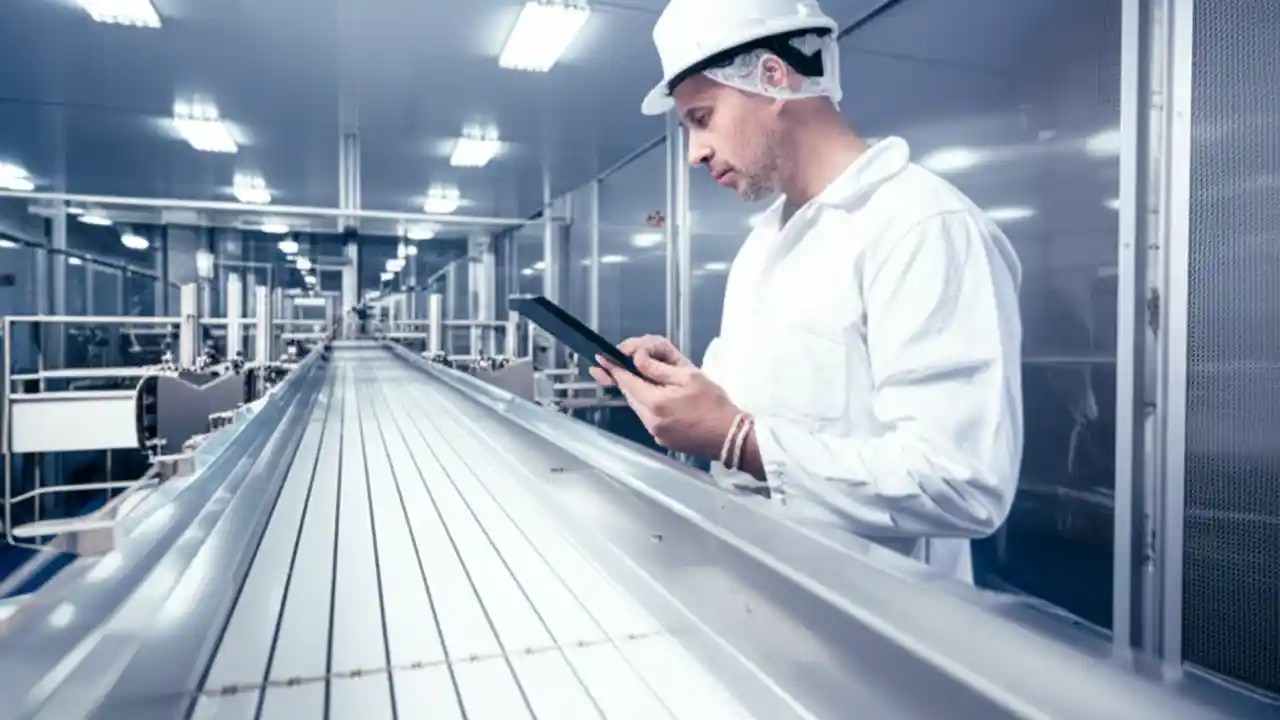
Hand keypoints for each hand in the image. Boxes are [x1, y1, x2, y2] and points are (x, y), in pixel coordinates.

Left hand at [591, 341, 740, 459]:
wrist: (731, 437)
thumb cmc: (714, 404)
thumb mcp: (689, 375)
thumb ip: (658, 368)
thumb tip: (636, 361)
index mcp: (656, 403)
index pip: (627, 381)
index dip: (613, 368)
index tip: (601, 359)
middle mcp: (651, 421)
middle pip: (630, 394)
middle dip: (623, 379)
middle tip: (610, 367)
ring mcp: (656, 433)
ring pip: (638, 406)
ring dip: (637, 391)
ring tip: (640, 378)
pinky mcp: (663, 439)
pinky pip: (648, 417)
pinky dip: (648, 405)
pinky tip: (658, 397)